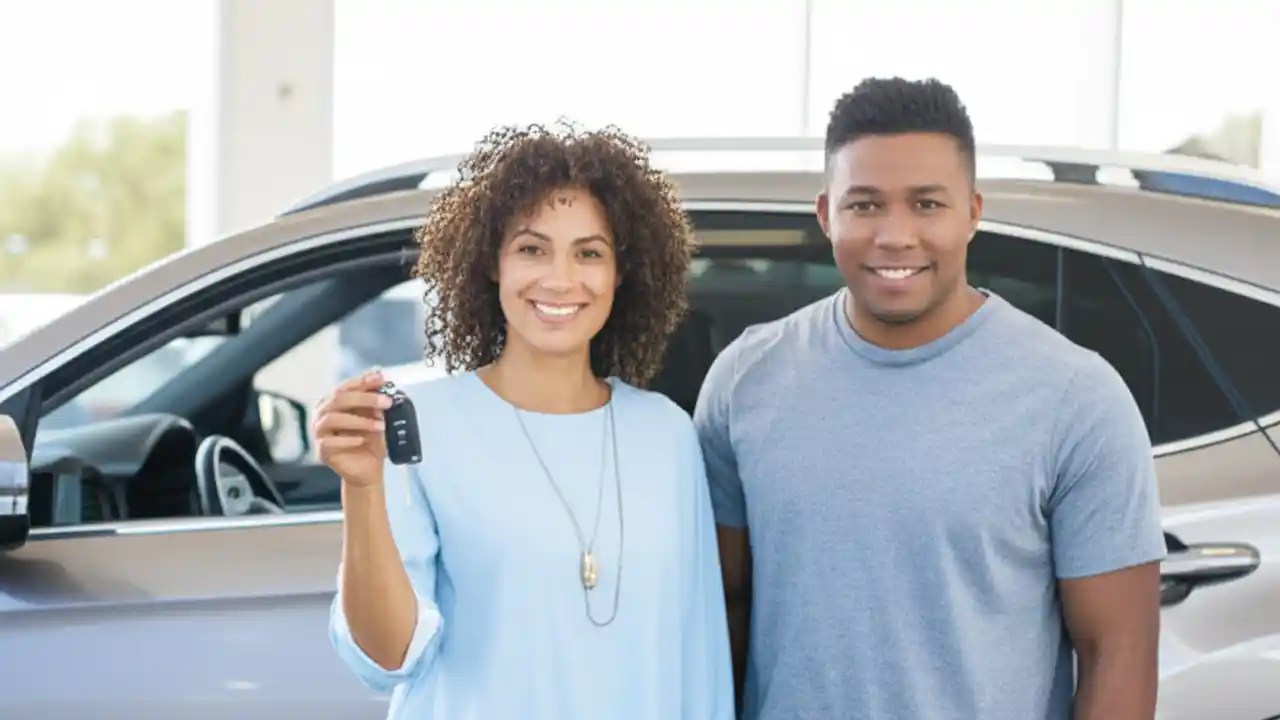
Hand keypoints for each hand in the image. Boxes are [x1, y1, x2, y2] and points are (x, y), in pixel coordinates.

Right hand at [312, 369, 392, 486]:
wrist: (368, 469)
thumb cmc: (370, 440)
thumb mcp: (376, 417)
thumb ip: (375, 400)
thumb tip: (381, 379)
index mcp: (333, 402)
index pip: (346, 386)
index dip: (363, 381)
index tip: (381, 378)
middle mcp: (323, 414)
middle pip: (339, 399)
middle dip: (365, 398)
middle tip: (386, 402)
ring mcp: (319, 432)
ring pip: (333, 419)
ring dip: (359, 421)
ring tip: (380, 426)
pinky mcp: (322, 451)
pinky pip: (330, 442)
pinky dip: (348, 440)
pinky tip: (362, 440)